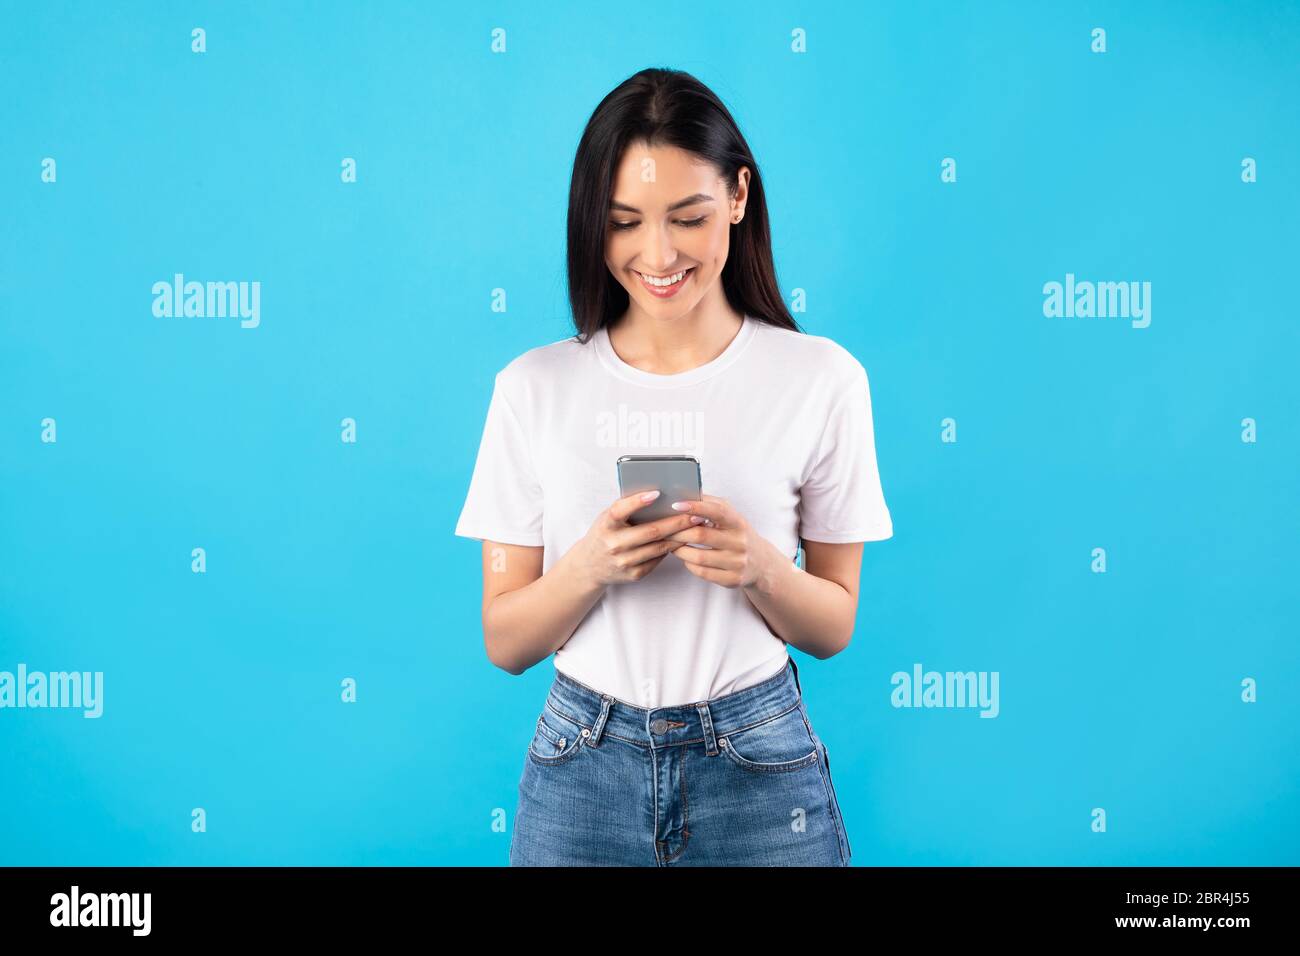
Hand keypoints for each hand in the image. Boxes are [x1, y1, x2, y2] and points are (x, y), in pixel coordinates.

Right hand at [568, 490, 704, 587]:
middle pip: (651, 531)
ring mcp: (624, 562)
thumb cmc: (604, 534)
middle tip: (696, 513)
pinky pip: (658, 559)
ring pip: (659, 547)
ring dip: (680, 536)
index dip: (637, 501)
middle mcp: (614, 544)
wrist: (590, 566)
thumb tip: (658, 494)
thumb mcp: (608, 518)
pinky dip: (671, 548)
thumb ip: (626, 508)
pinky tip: (682, 540)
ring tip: (695, 526)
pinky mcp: (634, 574)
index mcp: (606, 525)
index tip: (656, 493)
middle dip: (676, 522)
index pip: (620, 511)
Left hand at [661, 494, 772, 588]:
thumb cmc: (737, 534)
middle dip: (678, 532)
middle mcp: (740, 542)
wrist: (761, 563)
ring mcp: (737, 562)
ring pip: (699, 557)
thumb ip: (710, 505)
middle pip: (701, 535)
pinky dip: (689, 564)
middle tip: (665, 529)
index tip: (676, 504)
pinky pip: (702, 572)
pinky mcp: (733, 579)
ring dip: (680, 550)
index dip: (695, 507)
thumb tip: (684, 494)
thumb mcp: (730, 517)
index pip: (717, 511)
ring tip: (672, 544)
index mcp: (738, 522)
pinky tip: (686, 558)